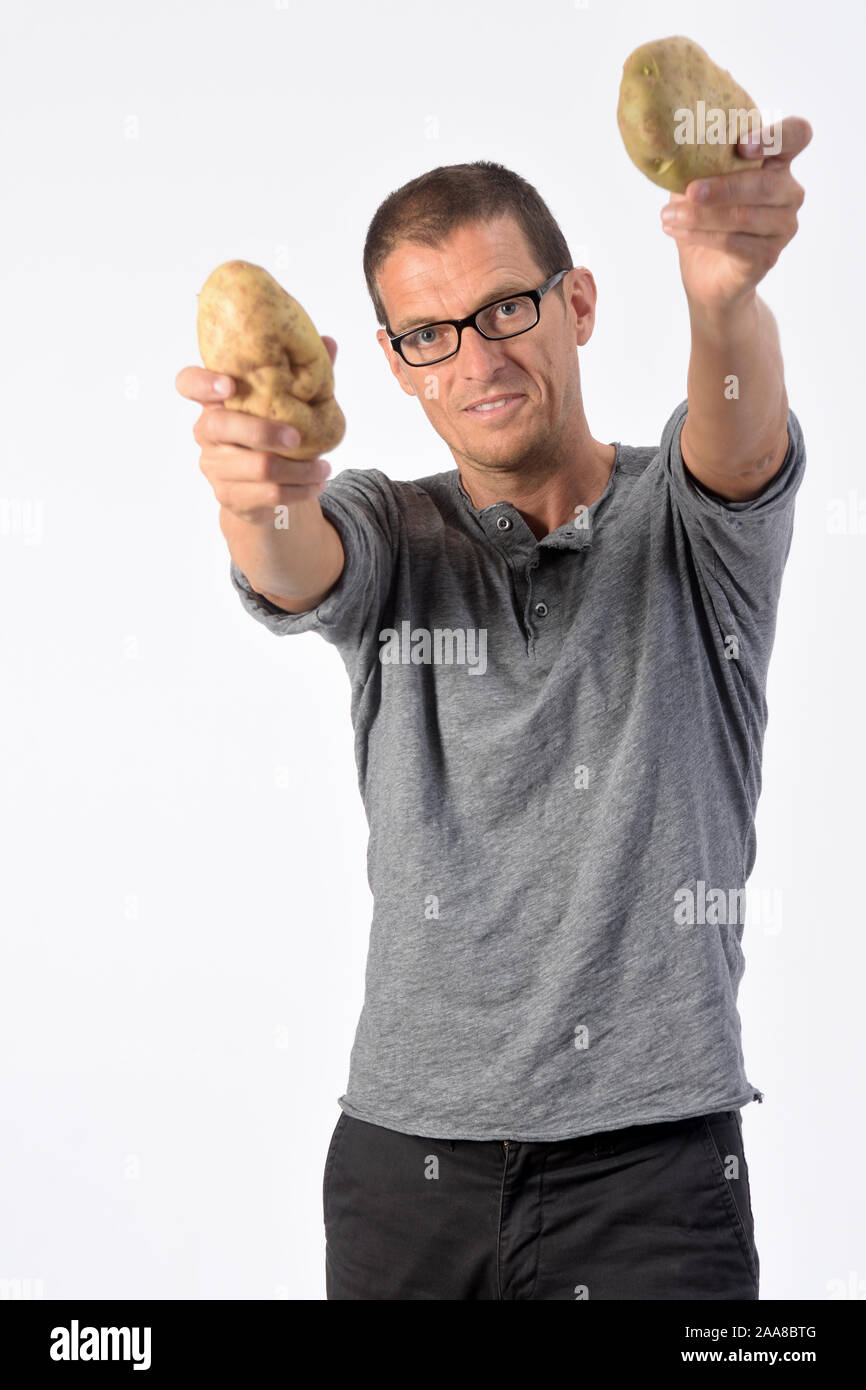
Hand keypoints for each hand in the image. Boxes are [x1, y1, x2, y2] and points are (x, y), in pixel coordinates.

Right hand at [174, 338, 336, 525]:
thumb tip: (329, 343)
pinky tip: (318, 483)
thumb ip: (301, 375)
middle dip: (263, 432)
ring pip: (258, 467)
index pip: (188, 383)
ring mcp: (214, 466)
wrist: (263, 491)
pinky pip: (269, 494)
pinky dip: (301, 490)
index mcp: (216, 401)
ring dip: (299, 469)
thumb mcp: (287, 404)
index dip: (202, 383)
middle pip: (221, 428)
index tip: (228, 385)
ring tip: (325, 466)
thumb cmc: (274, 435)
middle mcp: (207, 432)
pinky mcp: (229, 496)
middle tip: (297, 437)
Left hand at [660, 116, 811, 312]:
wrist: (707, 274)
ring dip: (700, 216)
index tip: (742, 146)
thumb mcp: (698, 182)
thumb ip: (698, 160)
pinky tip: (675, 231)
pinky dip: (700, 236)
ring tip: (668, 215)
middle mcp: (789, 192)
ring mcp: (783, 226)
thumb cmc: (706, 219)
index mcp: (777, 163)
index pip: (796, 135)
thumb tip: (668, 143)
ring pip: (744, 216)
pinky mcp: (768, 256)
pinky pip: (733, 242)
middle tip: (689, 190)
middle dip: (723, 187)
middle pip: (764, 184)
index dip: (775, 136)